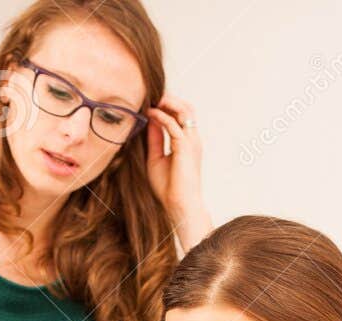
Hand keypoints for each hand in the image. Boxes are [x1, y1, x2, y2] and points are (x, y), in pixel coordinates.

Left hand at [144, 94, 209, 250]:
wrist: (178, 205)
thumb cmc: (168, 188)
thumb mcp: (156, 158)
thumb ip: (154, 139)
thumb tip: (149, 121)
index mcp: (187, 142)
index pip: (181, 115)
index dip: (167, 105)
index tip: (149, 101)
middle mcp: (192, 139)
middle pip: (187, 107)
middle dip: (170, 98)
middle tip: (151, 94)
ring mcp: (191, 142)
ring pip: (185, 111)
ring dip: (168, 102)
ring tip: (152, 99)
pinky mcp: (186, 147)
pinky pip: (174, 125)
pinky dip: (162, 117)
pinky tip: (150, 114)